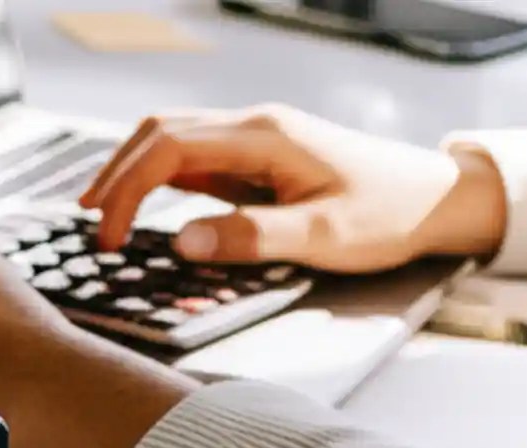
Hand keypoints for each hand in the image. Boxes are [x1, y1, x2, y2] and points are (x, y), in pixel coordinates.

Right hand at [80, 104, 507, 272]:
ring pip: (170, 139)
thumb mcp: (324, 237)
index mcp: (263, 136)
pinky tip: (143, 205)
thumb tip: (182, 241)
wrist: (437, 198)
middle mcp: (252, 127)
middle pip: (158, 132)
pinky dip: (158, 178)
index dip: (126, 190)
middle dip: (114, 176)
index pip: (167, 148)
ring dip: (130, 172)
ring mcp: (253, 140)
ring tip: (101, 213)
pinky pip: (194, 158)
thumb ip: (251, 237)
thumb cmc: (390, 213)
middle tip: (90, 226)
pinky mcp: (257, 158)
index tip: (109, 237)